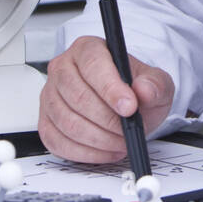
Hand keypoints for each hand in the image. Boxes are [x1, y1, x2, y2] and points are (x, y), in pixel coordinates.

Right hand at [38, 35, 174, 162]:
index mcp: (88, 49)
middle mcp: (63, 68)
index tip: (130, 108)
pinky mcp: (45, 122)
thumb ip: (154, 84)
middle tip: (127, 130)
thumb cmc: (135, 89)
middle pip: (77, 96)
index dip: (111, 89)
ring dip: (98, 139)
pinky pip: (58, 142)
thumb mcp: (156, 82)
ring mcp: (50, 95)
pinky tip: (105, 150)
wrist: (127, 106)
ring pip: (67, 122)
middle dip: (107, 120)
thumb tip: (144, 89)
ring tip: (120, 141)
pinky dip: (85, 153)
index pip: (93, 64)